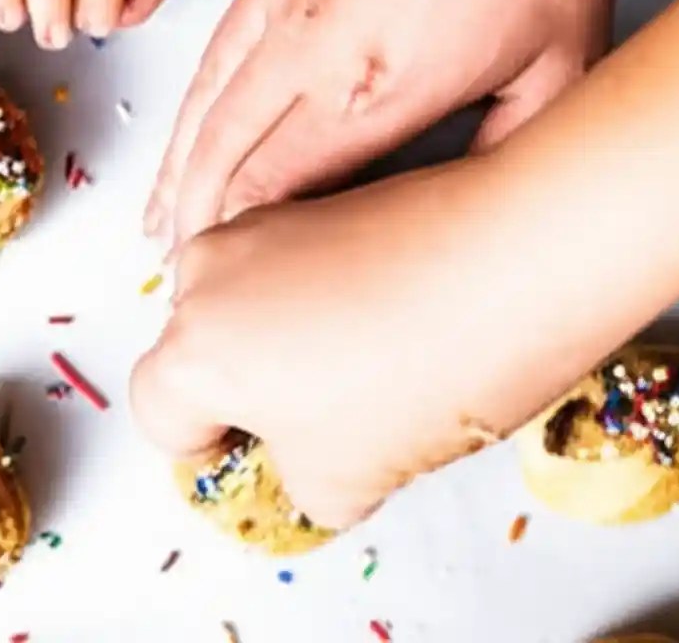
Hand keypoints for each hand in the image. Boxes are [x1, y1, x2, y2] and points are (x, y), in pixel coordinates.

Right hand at [122, 0, 621, 249]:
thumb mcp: (557, 67)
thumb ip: (503, 153)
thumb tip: (479, 210)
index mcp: (371, 91)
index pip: (270, 187)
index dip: (231, 235)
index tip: (219, 265)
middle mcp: (308, 45)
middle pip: (219, 147)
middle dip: (188, 209)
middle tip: (170, 248)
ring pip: (204, 80)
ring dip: (175, 144)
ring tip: (157, 191)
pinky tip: (125, 11)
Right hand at [129, 155, 678, 528]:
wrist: (518, 262)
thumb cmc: (420, 375)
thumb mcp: (345, 479)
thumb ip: (296, 484)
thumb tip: (307, 467)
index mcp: (190, 349)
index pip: (160, 415)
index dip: (206, 448)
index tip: (260, 453)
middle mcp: (204, 273)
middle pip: (195, 350)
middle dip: (245, 386)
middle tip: (324, 414)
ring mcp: (259, 224)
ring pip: (242, 302)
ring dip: (282, 338)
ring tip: (368, 361)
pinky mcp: (313, 195)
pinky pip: (287, 263)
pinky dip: (317, 294)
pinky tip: (387, 315)